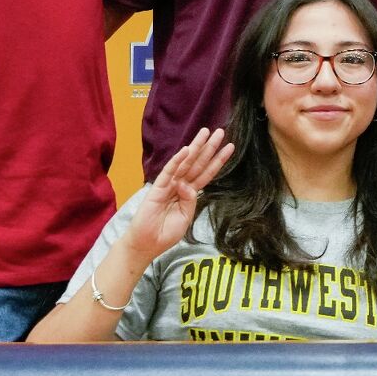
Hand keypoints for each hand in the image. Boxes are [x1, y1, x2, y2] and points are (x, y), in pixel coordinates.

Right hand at [126, 127, 233, 261]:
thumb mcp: (185, 217)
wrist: (147, 244)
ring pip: (185, 163)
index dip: (217, 161)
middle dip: (209, 148)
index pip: (206, 173)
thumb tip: (189, 186)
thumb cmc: (166, 233)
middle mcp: (180, 185)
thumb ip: (191, 201)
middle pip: (198, 163)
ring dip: (195, 148)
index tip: (229, 147)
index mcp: (189, 193)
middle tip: (220, 132)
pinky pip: (168, 172)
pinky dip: (177, 161)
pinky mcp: (157, 189)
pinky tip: (186, 151)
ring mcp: (169, 185)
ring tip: (205, 133)